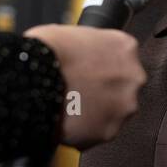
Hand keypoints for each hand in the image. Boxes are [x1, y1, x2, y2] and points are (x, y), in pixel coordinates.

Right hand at [23, 25, 145, 149]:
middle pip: (123, 87)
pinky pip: (99, 132)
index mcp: (124, 47)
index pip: (123, 58)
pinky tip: (68, 123)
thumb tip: (84, 56)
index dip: (103, 67)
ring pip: (114, 112)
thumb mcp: (74, 34)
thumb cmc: (47, 52)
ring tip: (71, 109)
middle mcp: (132, 77)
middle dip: (105, 92)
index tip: (91, 73)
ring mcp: (124, 106)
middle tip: (80, 93)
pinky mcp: (110, 130)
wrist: (33, 78)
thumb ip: (89, 47)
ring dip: (98, 113)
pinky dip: (86, 131)